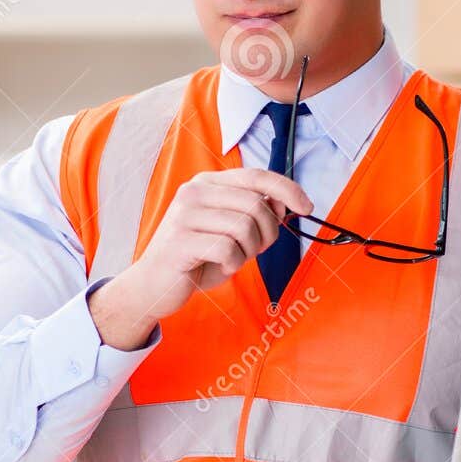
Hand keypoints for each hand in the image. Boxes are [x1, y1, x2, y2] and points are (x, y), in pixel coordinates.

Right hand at [89, 168, 311, 348]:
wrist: (153, 285)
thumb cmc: (195, 259)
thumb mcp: (229, 231)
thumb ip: (253, 214)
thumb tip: (284, 203)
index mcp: (207, 183)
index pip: (256, 176)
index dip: (287, 189)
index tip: (307, 207)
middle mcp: (194, 192)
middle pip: (255, 204)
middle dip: (268, 232)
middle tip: (256, 250)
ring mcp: (184, 214)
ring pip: (244, 227)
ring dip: (249, 251)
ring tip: (232, 259)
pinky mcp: (180, 240)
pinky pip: (228, 249)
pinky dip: (232, 264)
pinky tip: (218, 267)